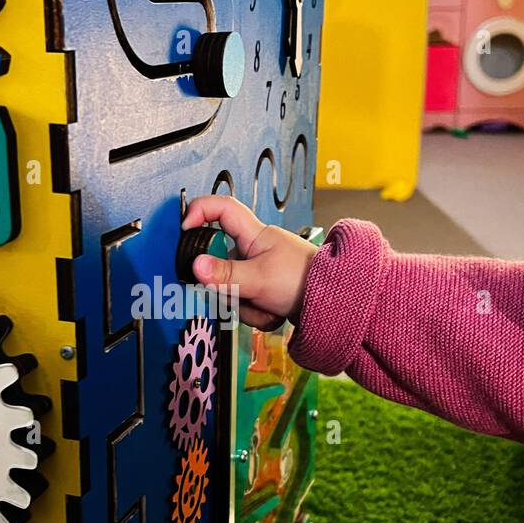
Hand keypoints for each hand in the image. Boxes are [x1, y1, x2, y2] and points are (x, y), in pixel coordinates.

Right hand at [182, 195, 316, 329]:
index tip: (185, 229)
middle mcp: (255, 251)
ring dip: (249, 306)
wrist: (338, 305)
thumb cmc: (307, 281)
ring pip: (234, 290)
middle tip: (245, 295)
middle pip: (220, 265)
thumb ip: (225, 276)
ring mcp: (261, 272)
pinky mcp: (267, 291)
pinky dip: (260, 314)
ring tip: (269, 306)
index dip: (199, 211)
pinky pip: (249, 304)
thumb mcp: (260, 278)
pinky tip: (276, 313)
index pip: (221, 208)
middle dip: (230, 289)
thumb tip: (196, 267)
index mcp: (254, 235)